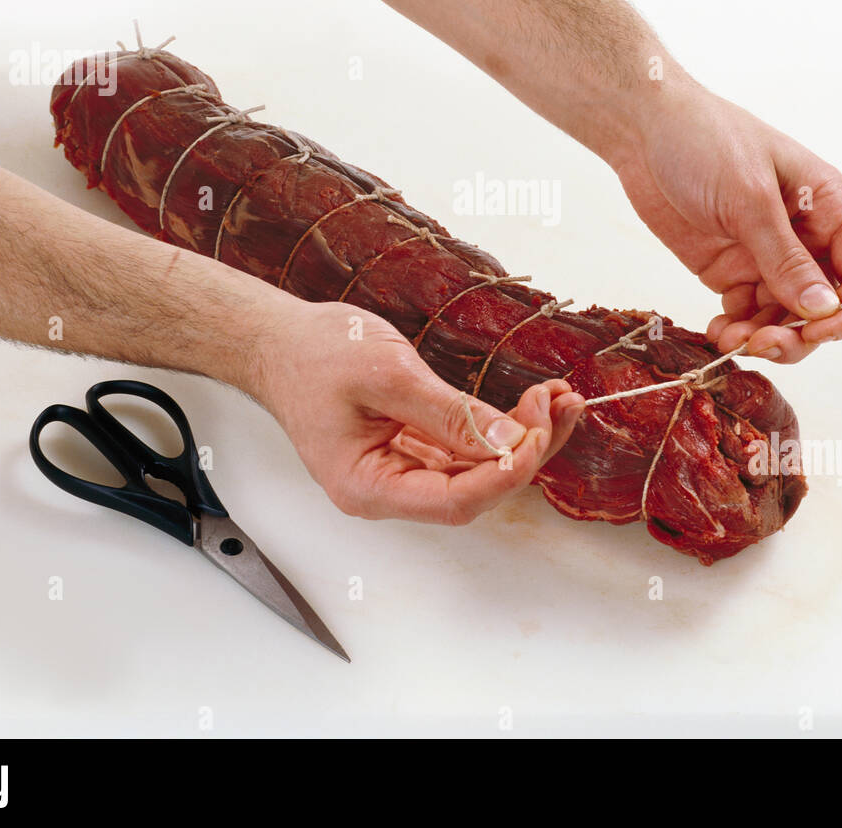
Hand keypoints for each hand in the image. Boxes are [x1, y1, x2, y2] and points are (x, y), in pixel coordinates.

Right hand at [248, 299, 585, 523]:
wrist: (281, 341)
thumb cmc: (315, 355)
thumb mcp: (387, 374)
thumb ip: (448, 412)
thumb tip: (507, 441)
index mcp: (367, 486)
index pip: (453, 502)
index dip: (504, 474)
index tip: (537, 434)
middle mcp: (388, 489)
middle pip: (475, 490)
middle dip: (525, 450)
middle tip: (559, 406)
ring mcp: (402, 469)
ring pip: (478, 470)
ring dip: (523, 438)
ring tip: (559, 401)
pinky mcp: (415, 447)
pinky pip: (467, 448)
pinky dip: (500, 427)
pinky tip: (532, 405)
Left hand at [609, 81, 841, 362]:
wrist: (641, 129)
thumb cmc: (704, 140)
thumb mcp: (748, 197)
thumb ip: (784, 257)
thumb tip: (824, 309)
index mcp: (828, 207)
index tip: (816, 330)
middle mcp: (804, 236)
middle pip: (826, 306)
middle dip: (801, 333)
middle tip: (763, 343)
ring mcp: (765, 255)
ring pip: (785, 317)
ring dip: (766, 338)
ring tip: (732, 340)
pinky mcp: (730, 269)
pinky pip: (747, 314)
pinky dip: (737, 331)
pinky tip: (717, 332)